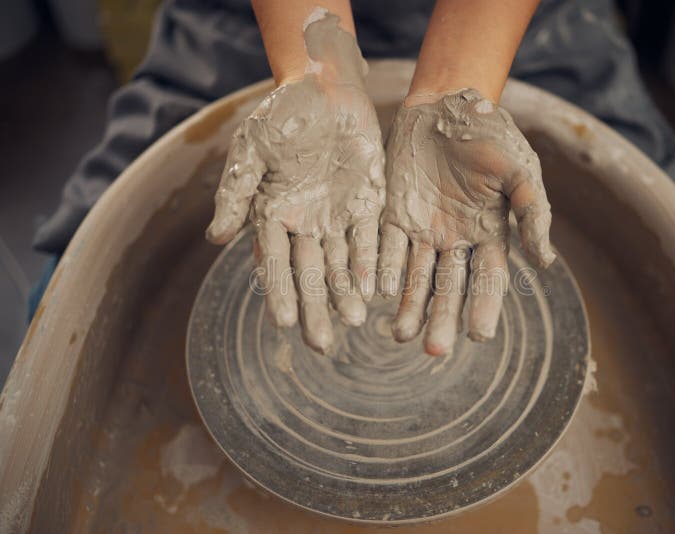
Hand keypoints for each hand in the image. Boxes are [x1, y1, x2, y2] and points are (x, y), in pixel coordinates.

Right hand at [207, 74, 384, 354]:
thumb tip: (216, 237)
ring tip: (357, 322)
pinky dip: (373, 264)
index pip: (275, 263)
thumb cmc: (282, 115)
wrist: (325, 88)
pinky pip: (370, 240)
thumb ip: (236, 192)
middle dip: (316, 309)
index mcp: (272, 215)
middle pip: (310, 275)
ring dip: (347, 293)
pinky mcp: (366, 205)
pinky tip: (379, 290)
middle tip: (323, 345)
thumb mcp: (252, 149)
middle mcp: (305, 224)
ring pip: (342, 264)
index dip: (280, 292)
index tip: (284, 322)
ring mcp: (337, 217)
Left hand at [378, 89, 554, 355]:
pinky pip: (387, 246)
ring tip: (399, 335)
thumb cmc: (490, 134)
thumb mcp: (520, 169)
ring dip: (408, 305)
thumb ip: (532, 212)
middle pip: (448, 286)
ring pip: (415, 275)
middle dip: (441, 317)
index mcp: (489, 232)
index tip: (479, 334)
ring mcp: (423, 228)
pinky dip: (382, 268)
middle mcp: (455, 239)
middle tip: (434, 351)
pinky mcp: (393, 213)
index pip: (487, 277)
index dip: (484, 305)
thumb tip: (545, 263)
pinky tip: (377, 292)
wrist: (447, 103)